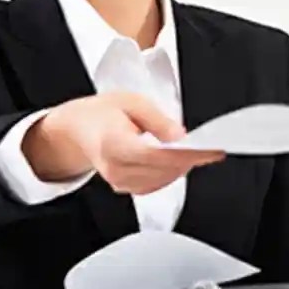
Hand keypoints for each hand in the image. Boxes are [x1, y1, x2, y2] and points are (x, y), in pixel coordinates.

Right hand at [24, 91, 224, 194]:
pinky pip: (154, 186)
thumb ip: (158, 120)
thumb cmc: (102, 113)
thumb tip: (181, 136)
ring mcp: (118, 181)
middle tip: (212, 148)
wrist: (77, 129)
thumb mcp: (132, 102)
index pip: (156, 155)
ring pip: (161, 181)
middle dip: (189, 160)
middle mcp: (115, 168)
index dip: (186, 154)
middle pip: (162, 171)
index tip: (211, 151)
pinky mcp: (123, 187)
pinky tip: (179, 160)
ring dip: (182, 168)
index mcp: (113, 143)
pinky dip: (170, 174)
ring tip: (198, 152)